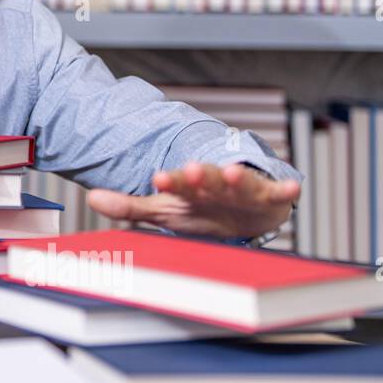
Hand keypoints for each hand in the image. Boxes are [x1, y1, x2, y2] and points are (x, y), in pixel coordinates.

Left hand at [86, 162, 299, 239]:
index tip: (158, 178)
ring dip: (238, 179)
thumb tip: (91, 199)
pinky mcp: (268, 197)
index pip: (176, 184)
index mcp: (190, 188)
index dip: (169, 181)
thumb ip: (129, 206)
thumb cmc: (200, 211)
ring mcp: (242, 190)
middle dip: (200, 176)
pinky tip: (292, 188)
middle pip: (207, 179)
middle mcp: (215, 185)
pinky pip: (278, 194)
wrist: (244, 213)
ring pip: (240, 184)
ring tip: (236, 173)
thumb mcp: (164, 210)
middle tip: (192, 170)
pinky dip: (285, 191)